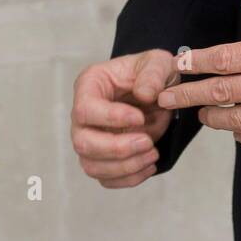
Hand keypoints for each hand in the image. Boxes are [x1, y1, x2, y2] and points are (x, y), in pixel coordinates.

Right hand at [71, 49, 178, 186]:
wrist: (157, 88)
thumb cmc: (150, 72)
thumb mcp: (158, 62)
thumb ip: (153, 73)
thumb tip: (145, 94)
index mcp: (89, 86)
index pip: (85, 109)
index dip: (111, 118)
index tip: (139, 117)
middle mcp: (83, 116)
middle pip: (82, 143)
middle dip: (116, 148)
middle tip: (147, 141)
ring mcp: (90, 140)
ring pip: (92, 166)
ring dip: (125, 166)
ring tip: (153, 153)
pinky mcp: (102, 159)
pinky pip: (107, 178)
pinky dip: (129, 178)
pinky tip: (149, 165)